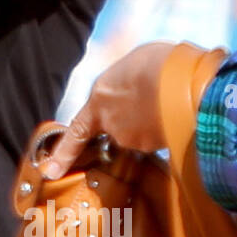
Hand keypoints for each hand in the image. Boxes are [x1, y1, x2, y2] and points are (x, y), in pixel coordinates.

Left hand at [42, 41, 176, 178]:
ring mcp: (131, 138)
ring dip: (151, 124)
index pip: (77, 130)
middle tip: (153, 101)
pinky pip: (158, 141)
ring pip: (139, 136)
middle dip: (132, 122)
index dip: (64, 152)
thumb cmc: (161, 65)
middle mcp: (110, 123)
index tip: (50, 171)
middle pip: (116, 131)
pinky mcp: (152, 148)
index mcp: (99, 99)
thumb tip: (131, 93)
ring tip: (169, 101)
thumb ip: (123, 86)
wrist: (186, 81)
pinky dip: (166, 131)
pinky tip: (177, 114)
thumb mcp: (132, 66)